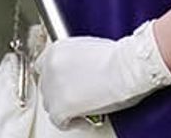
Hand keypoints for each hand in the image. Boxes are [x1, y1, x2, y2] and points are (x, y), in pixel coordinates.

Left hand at [36, 22, 170, 126]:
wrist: (127, 67)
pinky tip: (85, 119)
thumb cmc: (117, 57)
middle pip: (46, 86)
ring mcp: (53, 88)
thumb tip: (75, 73)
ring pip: (50, 104)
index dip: (56, 77)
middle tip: (78, 96)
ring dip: (65, 106)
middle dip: (61, 92)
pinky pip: (58, 121)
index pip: (43, 66)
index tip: (66, 83)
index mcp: (55, 50)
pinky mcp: (61, 107)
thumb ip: (73, 60)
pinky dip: (72, 122)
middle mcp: (49, 67)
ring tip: (83, 107)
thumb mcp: (86, 48)